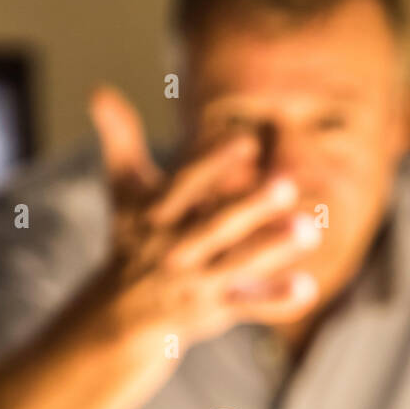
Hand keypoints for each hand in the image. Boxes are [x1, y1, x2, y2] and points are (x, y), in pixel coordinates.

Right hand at [89, 87, 321, 345]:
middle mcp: (176, 249)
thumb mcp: (123, 193)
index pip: (187, 184)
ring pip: (238, 265)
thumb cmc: (132, 240)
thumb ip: (120, 142)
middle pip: (216, 226)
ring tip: (310, 229)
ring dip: (273, 250)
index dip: (214, 162)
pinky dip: (276, 299)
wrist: (119, 317)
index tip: (247, 141)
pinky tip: (308, 287)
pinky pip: (248, 305)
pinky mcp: (215, 310)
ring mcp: (197, 282)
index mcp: (157, 216)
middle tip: (287, 185)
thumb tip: (98, 91)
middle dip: (250, 208)